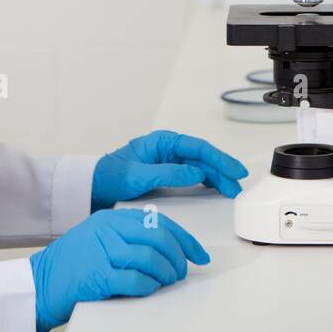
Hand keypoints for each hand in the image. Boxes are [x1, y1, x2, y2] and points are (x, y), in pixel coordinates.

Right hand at [28, 208, 209, 331]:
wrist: (38, 284)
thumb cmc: (72, 265)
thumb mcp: (99, 239)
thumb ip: (129, 238)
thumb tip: (170, 249)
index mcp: (111, 217)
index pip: (159, 222)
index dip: (184, 239)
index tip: (198, 254)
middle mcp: (107, 229)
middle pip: (159, 238)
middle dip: (178, 257)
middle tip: (182, 272)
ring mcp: (102, 251)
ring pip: (151, 258)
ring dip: (166, 274)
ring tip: (166, 282)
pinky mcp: (98, 276)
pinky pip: (137, 280)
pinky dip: (149, 286)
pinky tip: (149, 289)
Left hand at [90, 130, 248, 208]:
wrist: (94, 187)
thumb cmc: (110, 176)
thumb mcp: (138, 176)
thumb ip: (169, 173)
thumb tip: (197, 173)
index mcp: (162, 142)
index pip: (198, 147)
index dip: (219, 159)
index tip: (233, 170)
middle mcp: (167, 149)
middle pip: (202, 157)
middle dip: (222, 170)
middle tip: (238, 184)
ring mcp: (168, 161)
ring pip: (200, 167)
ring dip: (217, 177)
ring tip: (231, 189)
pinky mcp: (167, 174)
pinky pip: (192, 175)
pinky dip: (206, 182)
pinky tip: (216, 188)